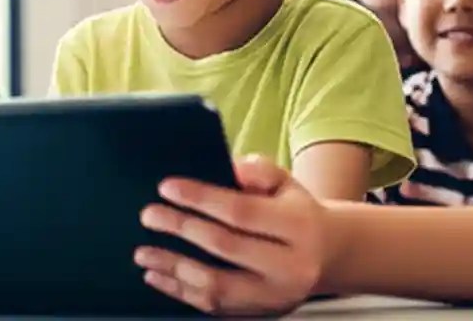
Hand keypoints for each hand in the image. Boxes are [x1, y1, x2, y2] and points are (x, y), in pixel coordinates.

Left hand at [134, 155, 329, 315]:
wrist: (328, 255)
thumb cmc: (295, 212)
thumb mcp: (285, 183)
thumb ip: (257, 171)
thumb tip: (225, 168)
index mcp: (299, 227)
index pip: (242, 211)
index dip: (201, 198)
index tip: (167, 187)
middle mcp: (291, 266)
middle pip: (225, 246)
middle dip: (181, 228)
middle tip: (149, 215)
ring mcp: (276, 296)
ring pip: (217, 286)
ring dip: (174, 267)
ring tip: (143, 251)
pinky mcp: (261, 314)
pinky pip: (214, 306)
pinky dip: (180, 292)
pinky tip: (158, 275)